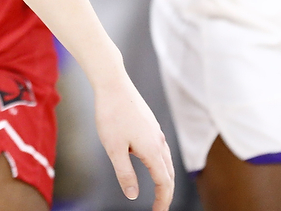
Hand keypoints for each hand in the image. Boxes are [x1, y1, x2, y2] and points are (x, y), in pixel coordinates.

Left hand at [93, 73, 174, 209]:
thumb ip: (124, 173)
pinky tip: (150, 161)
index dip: (162, 200)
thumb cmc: (111, 114)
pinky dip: (159, 162)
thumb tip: (133, 195)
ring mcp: (155, 131)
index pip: (164, 182)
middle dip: (166, 192)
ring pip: (165, 160)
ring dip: (164, 177)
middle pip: (168, 173)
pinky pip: (160, 148)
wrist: (112, 83)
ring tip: (159, 190)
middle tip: (160, 207)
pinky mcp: (149, 123)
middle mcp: (158, 141)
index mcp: (152, 150)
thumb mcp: (114, 148)